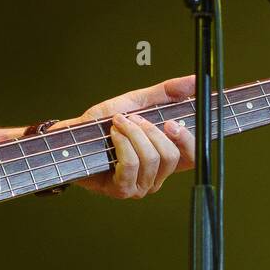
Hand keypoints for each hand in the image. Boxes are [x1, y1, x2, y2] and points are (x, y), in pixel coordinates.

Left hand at [65, 75, 196, 198]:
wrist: (74, 137)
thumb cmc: (104, 123)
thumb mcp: (138, 102)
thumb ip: (167, 93)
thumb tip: (195, 79)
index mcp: (166, 158)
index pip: (194, 157)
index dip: (188, 140)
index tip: (172, 122)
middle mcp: (157, 176)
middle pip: (171, 156)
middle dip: (150, 131)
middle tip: (133, 119)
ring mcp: (141, 186)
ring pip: (151, 159)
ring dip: (132, 134)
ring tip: (118, 124)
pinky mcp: (123, 190)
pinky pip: (131, 165)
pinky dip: (122, 143)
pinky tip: (113, 134)